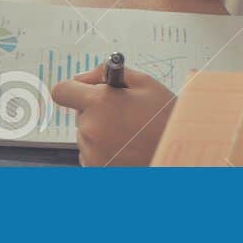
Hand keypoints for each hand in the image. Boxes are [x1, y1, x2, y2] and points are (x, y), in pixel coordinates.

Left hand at [50, 65, 174, 166]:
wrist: (180, 155)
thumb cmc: (165, 118)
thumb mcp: (145, 83)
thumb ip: (108, 72)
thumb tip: (84, 76)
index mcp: (99, 103)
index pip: (62, 90)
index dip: (73, 88)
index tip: (86, 90)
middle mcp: (90, 129)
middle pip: (80, 113)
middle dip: (96, 109)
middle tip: (125, 112)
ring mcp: (91, 153)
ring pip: (86, 134)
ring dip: (101, 130)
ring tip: (130, 132)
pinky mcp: (96, 169)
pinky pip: (91, 153)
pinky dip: (104, 149)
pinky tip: (127, 147)